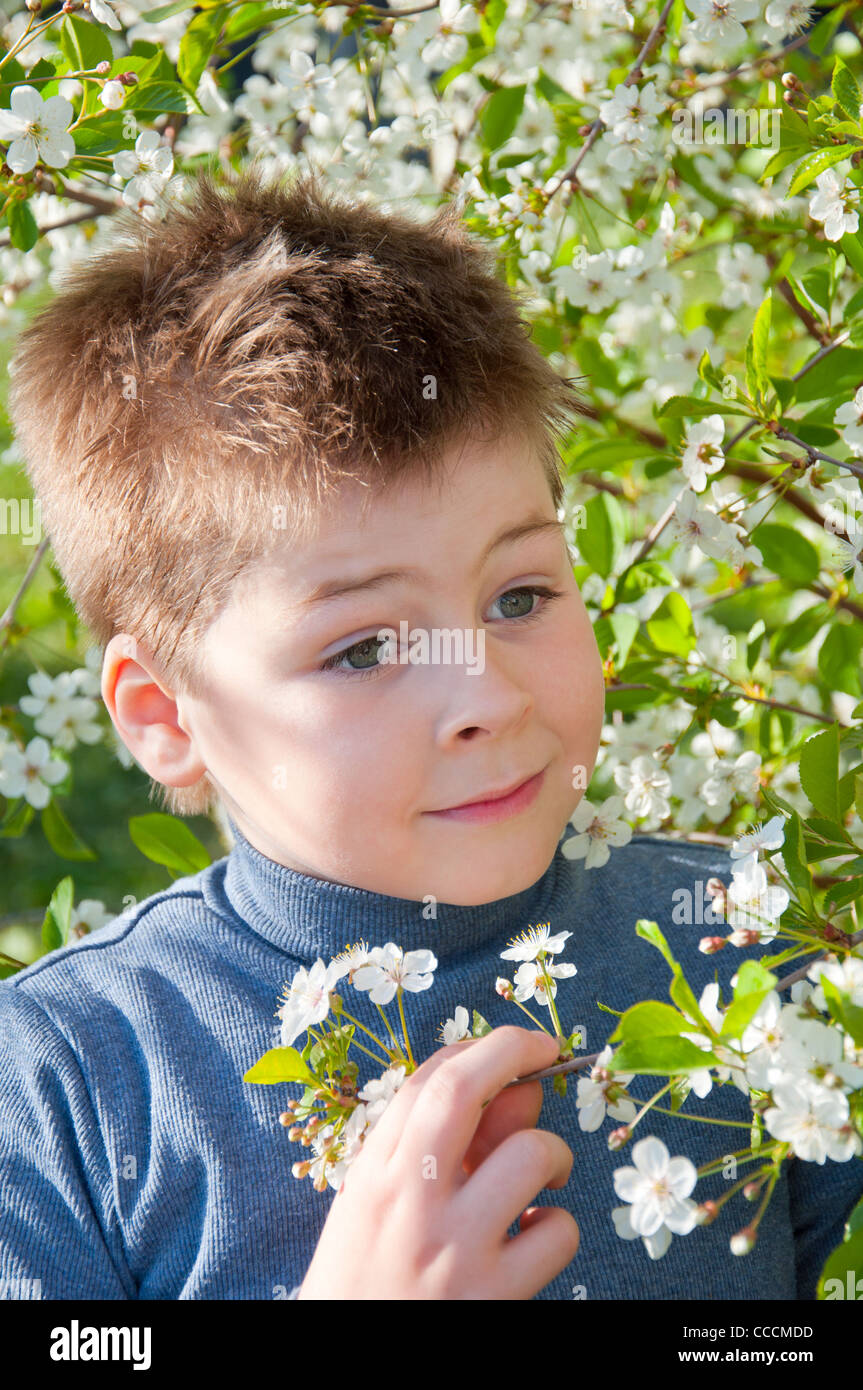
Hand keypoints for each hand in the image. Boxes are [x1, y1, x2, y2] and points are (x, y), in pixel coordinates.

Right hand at [296, 1025, 578, 1298]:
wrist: (348, 1367)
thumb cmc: (366, 1277)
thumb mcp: (381, 1204)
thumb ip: (437, 1146)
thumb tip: (518, 1089)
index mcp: (377, 1174)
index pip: (428, 1081)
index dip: (478, 1047)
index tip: (509, 1046)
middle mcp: (411, 1201)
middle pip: (466, 1090)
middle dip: (514, 1049)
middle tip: (545, 1052)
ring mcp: (456, 1248)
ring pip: (532, 1154)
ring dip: (553, 1152)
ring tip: (544, 1176)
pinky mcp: (496, 1296)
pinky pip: (559, 1233)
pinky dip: (558, 1228)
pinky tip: (534, 1241)